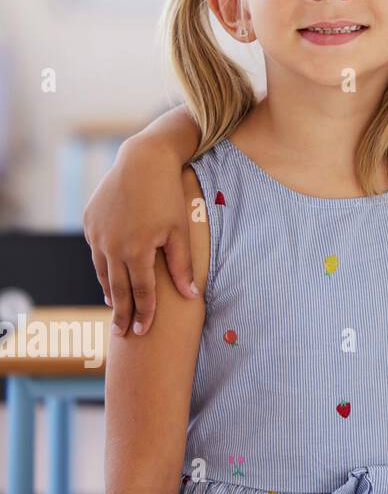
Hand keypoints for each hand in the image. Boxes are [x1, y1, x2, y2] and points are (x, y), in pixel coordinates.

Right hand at [83, 138, 195, 337]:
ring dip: (109, 290)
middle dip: (121, 312)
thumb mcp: (180, 232)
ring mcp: (96, 234)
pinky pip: (96, 251)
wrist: (143, 161)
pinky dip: (103, 265)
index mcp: (136, 251)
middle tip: (122, 333)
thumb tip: (191, 296)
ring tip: (115, 307)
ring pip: (102, 271)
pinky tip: (109, 274)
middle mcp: (111, 246)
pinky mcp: (89, 222)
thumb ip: (182, 266)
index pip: (140, 292)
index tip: (143, 332)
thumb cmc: (169, 196)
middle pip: (116, 288)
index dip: (143, 313)